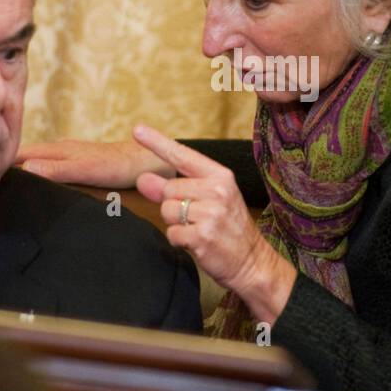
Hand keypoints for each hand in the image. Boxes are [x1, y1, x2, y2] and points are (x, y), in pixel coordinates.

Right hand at [16, 138, 170, 188]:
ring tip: (0, 185)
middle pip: (25, 156)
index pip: (19, 154)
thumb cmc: (121, 165)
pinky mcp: (81, 164)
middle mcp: (61, 150)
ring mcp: (71, 155)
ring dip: (20, 169)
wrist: (150, 160)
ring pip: (37, 160)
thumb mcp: (88, 169)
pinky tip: (36, 184)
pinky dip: (38, 173)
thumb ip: (59, 170)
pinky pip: (51, 167)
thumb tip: (25, 170)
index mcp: (58, 149)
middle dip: (4, 165)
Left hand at [132, 124, 296, 323]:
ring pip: (167, 211)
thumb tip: (143, 179)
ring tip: (199, 229)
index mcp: (220, 176)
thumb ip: (175, 188)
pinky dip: (179, 241)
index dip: (157, 142)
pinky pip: (171, 233)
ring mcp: (211, 213)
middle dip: (174, 205)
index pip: (182, 156)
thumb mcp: (209, 200)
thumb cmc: (228, 228)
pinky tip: (198, 243)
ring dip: (176, 224)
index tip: (137, 129)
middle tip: (198, 217)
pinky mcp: (202, 236)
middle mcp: (217, 191)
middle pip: (168, 190)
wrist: (252, 261)